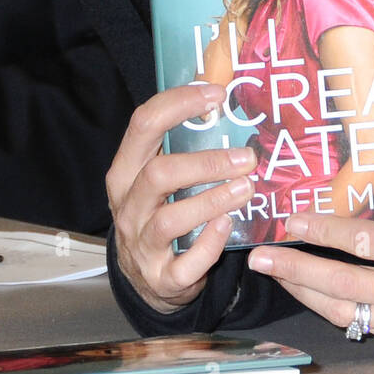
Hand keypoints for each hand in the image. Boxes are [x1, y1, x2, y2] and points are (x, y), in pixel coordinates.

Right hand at [106, 82, 257, 314]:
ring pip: (170, 220)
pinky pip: (184, 264)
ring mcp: (141, 245)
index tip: (217, 95)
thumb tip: (221, 97)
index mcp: (126, 172)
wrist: (146, 279)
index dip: (180, 104)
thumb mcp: (159, 178)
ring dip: (213, 200)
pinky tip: (228, 226)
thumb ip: (181, 146)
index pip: (143, 125)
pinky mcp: (161, 279)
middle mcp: (129, 207)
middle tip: (247, 158)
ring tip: (248, 188)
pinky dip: (208, 245)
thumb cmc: (160, 212)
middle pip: (158, 174)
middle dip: (206, 163)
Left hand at [247, 214, 373, 352]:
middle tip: (262, 256)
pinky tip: (311, 294)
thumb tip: (341, 222)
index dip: (324, 231)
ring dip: (304, 291)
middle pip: (342, 281)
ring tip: (277, 273)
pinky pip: (359, 324)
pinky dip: (332, 307)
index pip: (364, 241)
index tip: (293, 220)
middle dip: (296, 268)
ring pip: (343, 309)